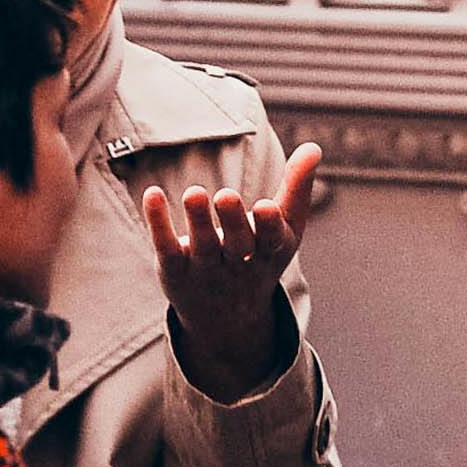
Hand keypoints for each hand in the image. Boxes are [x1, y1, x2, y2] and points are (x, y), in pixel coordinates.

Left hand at [142, 142, 322, 400]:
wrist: (225, 319)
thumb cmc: (259, 258)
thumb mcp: (284, 230)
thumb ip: (297, 188)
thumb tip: (314, 147)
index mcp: (269, 253)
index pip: (272, 241)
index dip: (269, 226)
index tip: (266, 207)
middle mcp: (237, 264)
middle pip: (236, 244)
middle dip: (232, 221)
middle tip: (225, 196)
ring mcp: (205, 270)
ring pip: (202, 246)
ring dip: (198, 220)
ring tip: (194, 193)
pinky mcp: (175, 270)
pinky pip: (166, 247)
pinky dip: (159, 223)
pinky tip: (152, 194)